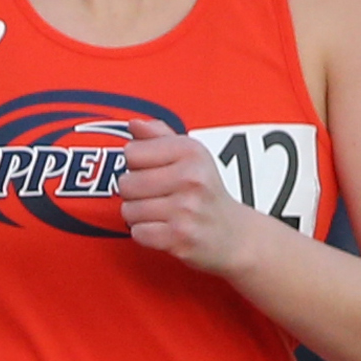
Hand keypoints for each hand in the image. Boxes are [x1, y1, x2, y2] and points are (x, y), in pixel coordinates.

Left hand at [119, 117, 259, 275]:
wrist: (233, 234)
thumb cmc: (206, 192)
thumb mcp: (191, 156)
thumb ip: (160, 136)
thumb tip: (134, 124)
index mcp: (190, 151)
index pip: (132, 152)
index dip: (137, 164)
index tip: (154, 172)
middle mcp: (190, 178)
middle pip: (126, 183)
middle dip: (134, 193)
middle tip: (157, 196)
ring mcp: (186, 209)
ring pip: (129, 210)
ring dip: (139, 215)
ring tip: (161, 213)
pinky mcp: (180, 237)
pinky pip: (138, 233)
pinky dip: (145, 234)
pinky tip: (163, 229)